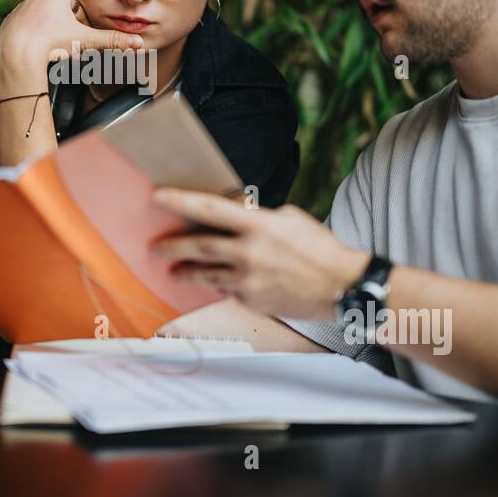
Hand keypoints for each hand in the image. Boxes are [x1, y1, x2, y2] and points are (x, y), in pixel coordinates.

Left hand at [0, 0, 142, 89]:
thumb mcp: (85, 40)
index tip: (77, 42)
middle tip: (64, 50)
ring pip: (46, 25)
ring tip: (49, 52)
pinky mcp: (10, 21)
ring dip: (51, 38)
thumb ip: (112, 40)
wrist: (16, 54)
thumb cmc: (51, 42)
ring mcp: (21, 7)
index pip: (78, 12)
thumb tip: (138, 43)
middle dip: (67, 35)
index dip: (81, 30)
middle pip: (62, 18)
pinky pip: (29, 32)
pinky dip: (34, 41)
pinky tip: (34, 52)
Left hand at [151, 188, 370, 319]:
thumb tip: (238, 215)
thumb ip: (259, 218)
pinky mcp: (252, 300)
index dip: (181, 201)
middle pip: (199, 246)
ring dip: (186, 271)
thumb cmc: (319, 248)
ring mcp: (248, 279)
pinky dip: (222, 283)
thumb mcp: (290, 219)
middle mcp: (249, 252)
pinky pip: (229, 289)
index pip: (210, 209)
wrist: (342, 286)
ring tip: (174, 270)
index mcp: (259, 225)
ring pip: (207, 273)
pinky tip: (219, 280)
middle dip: (172, 246)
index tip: (158, 196)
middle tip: (155, 246)